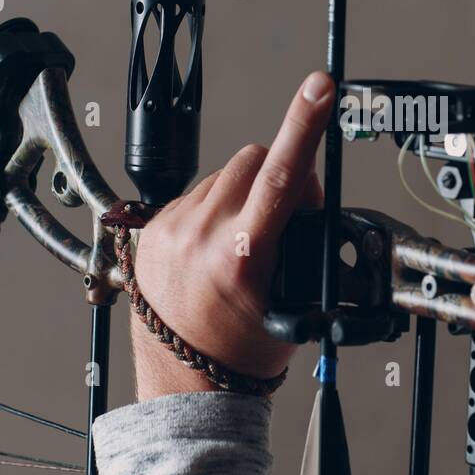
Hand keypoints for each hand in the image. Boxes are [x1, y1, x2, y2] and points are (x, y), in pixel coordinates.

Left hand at [130, 71, 333, 398]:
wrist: (186, 386)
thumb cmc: (242, 355)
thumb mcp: (292, 302)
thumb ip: (301, 244)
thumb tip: (307, 201)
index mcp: (244, 254)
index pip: (284, 174)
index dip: (306, 123)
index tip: (320, 87)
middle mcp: (203, 235)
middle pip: (257, 161)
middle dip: (281, 175)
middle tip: (288, 217)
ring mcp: (173, 230)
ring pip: (225, 173)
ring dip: (245, 191)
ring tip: (245, 240)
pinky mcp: (154, 230)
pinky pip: (195, 193)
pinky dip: (214, 207)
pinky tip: (217, 245)